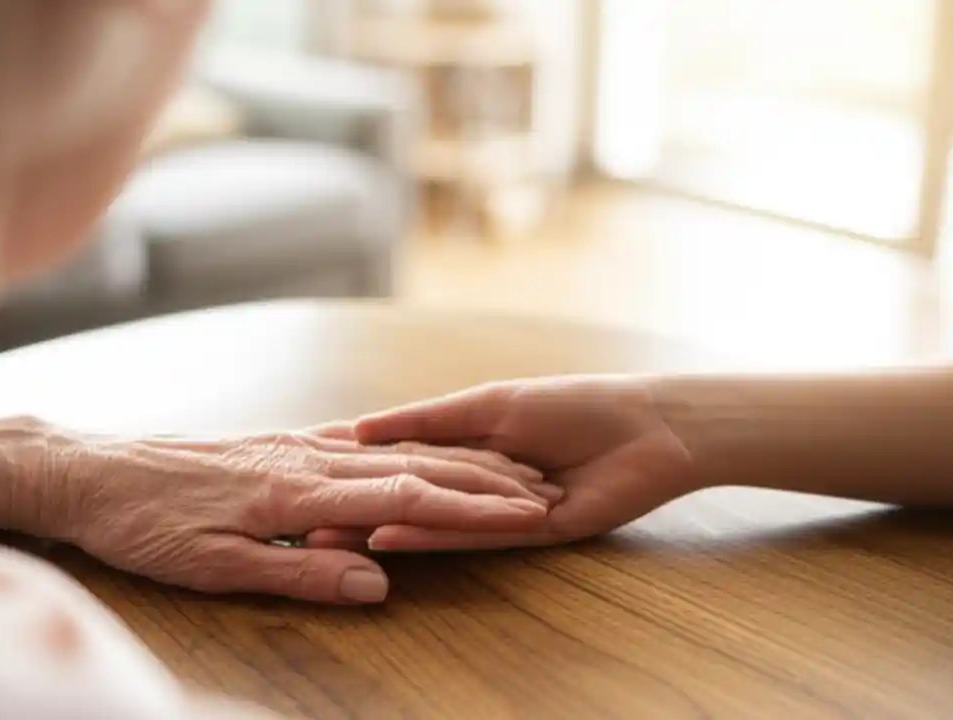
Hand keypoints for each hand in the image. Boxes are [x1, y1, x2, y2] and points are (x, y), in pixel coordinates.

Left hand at [0, 418, 554, 603]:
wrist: (90, 471)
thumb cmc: (146, 526)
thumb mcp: (213, 566)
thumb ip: (300, 569)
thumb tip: (377, 579)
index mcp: (297, 491)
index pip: (405, 497)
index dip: (469, 508)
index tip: (526, 512)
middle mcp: (305, 458)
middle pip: (412, 465)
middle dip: (482, 478)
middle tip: (542, 487)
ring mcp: (292, 444)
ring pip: (391, 449)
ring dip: (453, 458)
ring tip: (504, 466)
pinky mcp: (276, 442)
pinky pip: (358, 441)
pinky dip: (405, 445)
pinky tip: (421, 445)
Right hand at [330, 376, 697, 550]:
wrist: (647, 427)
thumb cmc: (572, 404)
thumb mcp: (487, 404)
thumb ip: (427, 421)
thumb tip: (360, 428)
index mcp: (472, 448)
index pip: (403, 464)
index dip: (357, 473)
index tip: (305, 479)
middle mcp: (482, 485)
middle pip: (412, 500)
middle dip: (361, 511)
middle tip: (304, 525)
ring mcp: (504, 514)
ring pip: (435, 524)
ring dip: (384, 530)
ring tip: (330, 537)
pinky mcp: (530, 537)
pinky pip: (474, 538)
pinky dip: (431, 537)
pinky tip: (389, 536)